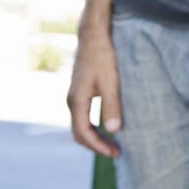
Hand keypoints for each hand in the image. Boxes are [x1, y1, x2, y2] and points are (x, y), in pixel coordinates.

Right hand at [67, 24, 121, 157]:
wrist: (93, 36)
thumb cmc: (103, 56)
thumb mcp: (110, 81)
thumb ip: (111, 105)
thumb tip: (113, 130)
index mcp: (77, 101)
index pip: (83, 133)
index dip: (98, 146)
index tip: (114, 153)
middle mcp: (72, 101)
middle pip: (79, 133)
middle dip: (96, 145)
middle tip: (116, 152)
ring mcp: (74, 96)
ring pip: (81, 125)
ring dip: (95, 136)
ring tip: (113, 143)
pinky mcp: (80, 91)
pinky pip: (83, 115)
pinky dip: (93, 126)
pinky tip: (107, 125)